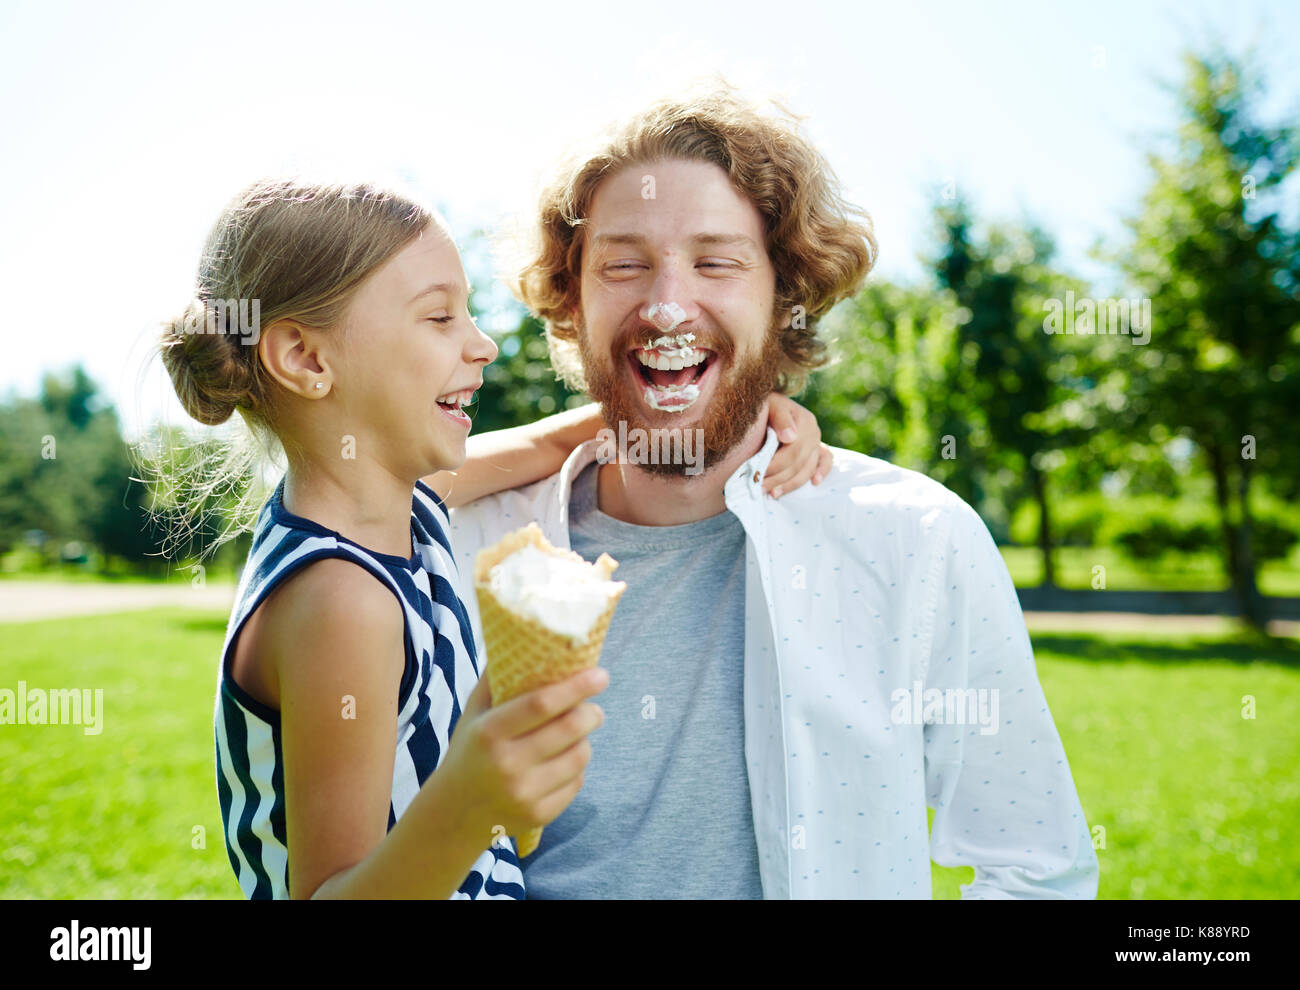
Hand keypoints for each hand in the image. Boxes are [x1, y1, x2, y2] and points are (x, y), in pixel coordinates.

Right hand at [439, 665, 608, 840]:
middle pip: (570, 729)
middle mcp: (507, 764)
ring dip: (585, 741)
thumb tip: (522, 637)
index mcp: (489, 733)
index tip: (600, 675)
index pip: (542, 704)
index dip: (576, 687)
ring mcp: (525, 794)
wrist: (454, 813)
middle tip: (594, 708)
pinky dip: (576, 769)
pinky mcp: (539, 815)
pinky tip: (562, 763)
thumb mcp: (473, 713)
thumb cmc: (469, 752)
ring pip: (580, 756)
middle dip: (591, 713)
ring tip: (575, 735)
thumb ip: (496, 679)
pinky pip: (577, 782)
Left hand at [761, 393, 831, 497]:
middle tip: (758, 489)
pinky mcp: (818, 448)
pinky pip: (825, 461)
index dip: (774, 466)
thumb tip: (790, 437)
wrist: (768, 403)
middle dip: (777, 479)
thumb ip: (780, 418)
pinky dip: (822, 472)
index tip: (757, 475)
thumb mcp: (769, 405)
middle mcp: (814, 432)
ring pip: (807, 469)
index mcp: (805, 421)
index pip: (791, 452)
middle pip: (798, 463)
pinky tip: (814, 483)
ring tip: (772, 494)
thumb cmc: (766, 405)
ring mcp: (817, 441)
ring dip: (790, 484)